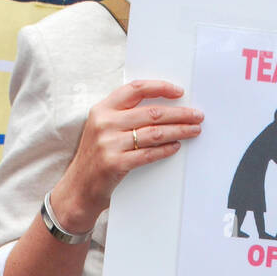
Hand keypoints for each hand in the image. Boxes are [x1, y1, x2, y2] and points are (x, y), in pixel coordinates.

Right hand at [50, 81, 204, 234]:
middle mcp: (105, 123)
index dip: (160, 88)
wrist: (79, 187)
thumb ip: (124, 115)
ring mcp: (109, 143)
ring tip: (193, 130)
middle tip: (197, 116)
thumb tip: (162, 107)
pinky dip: (166, 149)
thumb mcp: (102, 128)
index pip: (135, 89)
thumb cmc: (96, 155)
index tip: (180, 92)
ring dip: (179, 131)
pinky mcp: (116, 163)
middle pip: (151, 112)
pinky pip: (149, 154)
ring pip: (154, 133)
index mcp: (102, 109)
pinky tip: (176, 146)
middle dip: (179, 114)